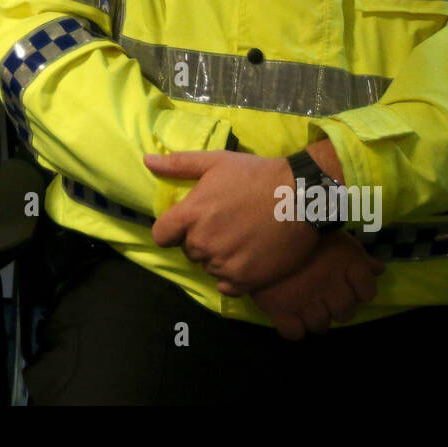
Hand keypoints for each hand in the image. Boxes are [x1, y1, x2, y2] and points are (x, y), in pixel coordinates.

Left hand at [146, 149, 318, 291]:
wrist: (300, 197)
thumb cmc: (256, 175)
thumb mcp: (216, 161)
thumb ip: (178, 164)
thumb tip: (147, 161)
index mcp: (191, 214)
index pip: (161, 235)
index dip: (172, 230)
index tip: (189, 223)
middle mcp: (202, 242)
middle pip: (188, 250)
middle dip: (201, 239)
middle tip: (226, 223)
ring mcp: (223, 264)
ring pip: (208, 267)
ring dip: (218, 257)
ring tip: (241, 237)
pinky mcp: (245, 280)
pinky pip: (225, 285)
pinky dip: (233, 275)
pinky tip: (248, 256)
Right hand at [246, 232, 384, 340]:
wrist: (261, 222)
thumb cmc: (303, 227)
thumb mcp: (335, 235)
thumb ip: (359, 255)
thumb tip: (380, 270)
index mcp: (347, 263)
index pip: (367, 292)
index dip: (360, 291)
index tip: (349, 286)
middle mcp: (330, 284)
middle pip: (345, 312)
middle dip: (338, 307)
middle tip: (326, 297)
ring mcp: (305, 299)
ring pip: (321, 325)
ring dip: (317, 319)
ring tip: (308, 307)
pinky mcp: (280, 308)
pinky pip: (294, 333)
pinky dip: (294, 328)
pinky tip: (291, 317)